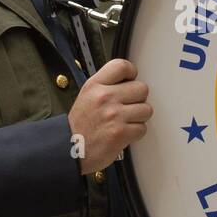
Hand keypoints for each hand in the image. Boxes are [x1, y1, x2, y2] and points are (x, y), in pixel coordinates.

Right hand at [67, 58, 151, 174]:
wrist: (70, 150)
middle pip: (142, 88)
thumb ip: (107, 85)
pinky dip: (136, 133)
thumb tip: (129, 81)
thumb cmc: (80, 125)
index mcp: (95, 85)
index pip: (122, 66)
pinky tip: (124, 132)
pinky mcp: (121, 133)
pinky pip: (142, 128)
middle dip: (138, 99)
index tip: (130, 81)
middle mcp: (105, 97)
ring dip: (139, 118)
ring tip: (125, 121)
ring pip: (146, 109)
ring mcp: (114, 115)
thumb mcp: (87, 96)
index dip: (131, 73)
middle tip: (128, 107)